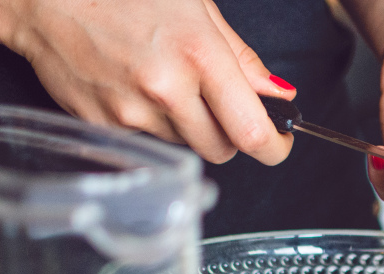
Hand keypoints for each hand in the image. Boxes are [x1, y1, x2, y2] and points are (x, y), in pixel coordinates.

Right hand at [5, 0, 294, 164]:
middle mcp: (167, 89)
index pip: (252, 132)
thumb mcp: (194, 5)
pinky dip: (152, 122)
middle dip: (228, 134)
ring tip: (164, 81)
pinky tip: (135, 86)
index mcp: (199, 55)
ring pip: (186, 146)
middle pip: (222, 149)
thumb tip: (278, 93)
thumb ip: (240, 57)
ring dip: (187, 126)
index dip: (273, 146)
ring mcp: (133, 112)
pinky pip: (149, 141)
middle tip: (215, 102)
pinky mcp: (106, 126)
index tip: (278, 144)